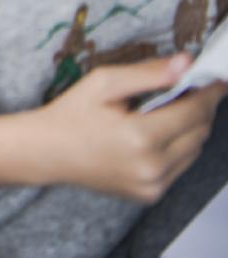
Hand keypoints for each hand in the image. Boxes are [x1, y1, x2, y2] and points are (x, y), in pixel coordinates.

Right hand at [31, 55, 224, 202]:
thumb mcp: (104, 83)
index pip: (194, 112)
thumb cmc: (71, 114)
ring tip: (171, 110)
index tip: (216, 80)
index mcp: (140, 137)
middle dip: (201, 109)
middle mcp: (151, 166)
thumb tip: (186, 63)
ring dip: (191, 128)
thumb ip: (149, 73)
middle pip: (200, 133)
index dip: (209, 93)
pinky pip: (180, 167)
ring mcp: (152, 185)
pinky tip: (157, 134)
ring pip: (194, 151)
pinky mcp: (150, 194)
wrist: (46, 152)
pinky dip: (177, 148)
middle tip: (192, 89)